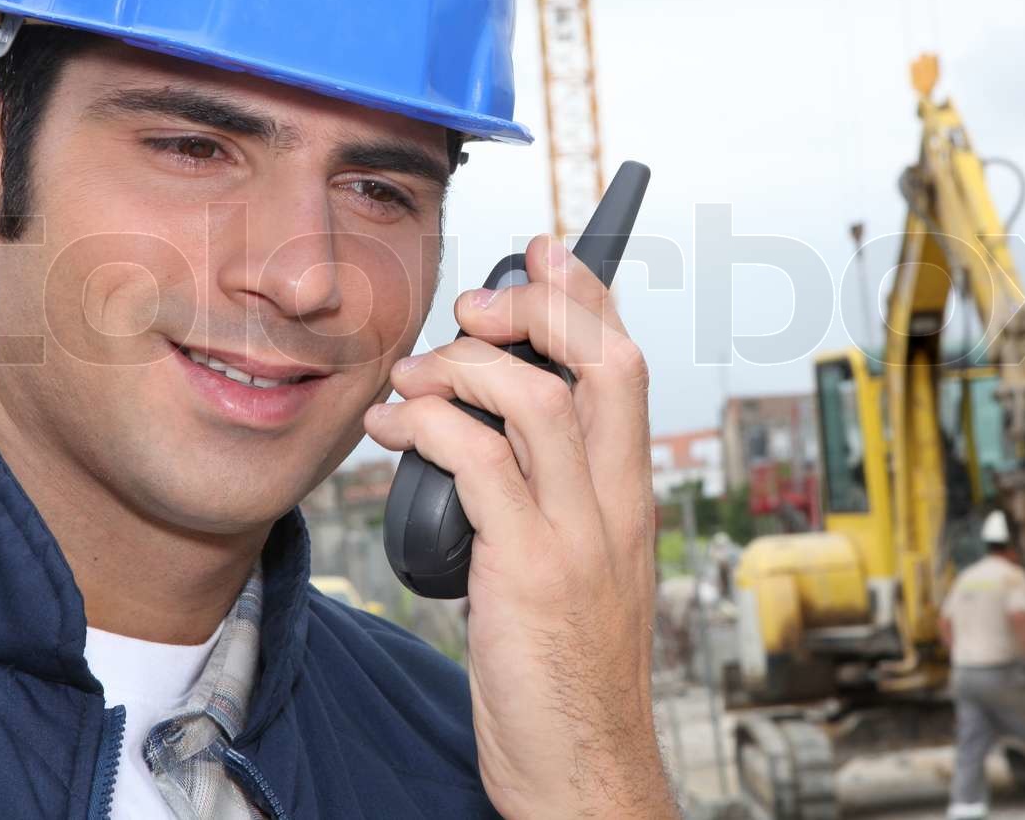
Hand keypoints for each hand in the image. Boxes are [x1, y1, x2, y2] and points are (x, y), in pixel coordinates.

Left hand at [365, 235, 674, 819]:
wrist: (584, 769)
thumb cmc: (567, 672)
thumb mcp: (577, 572)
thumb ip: (550, 501)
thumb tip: (483, 440)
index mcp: (633, 497)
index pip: (626, 366)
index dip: (587, 296)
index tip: (545, 254)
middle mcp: (617, 504)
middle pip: (602, 360)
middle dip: (538, 307)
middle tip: (475, 306)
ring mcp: (577, 536)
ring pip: (535, 399)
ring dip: (462, 370)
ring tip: (412, 381)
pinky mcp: (527, 571)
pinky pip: (476, 463)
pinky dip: (425, 427)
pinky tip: (391, 431)